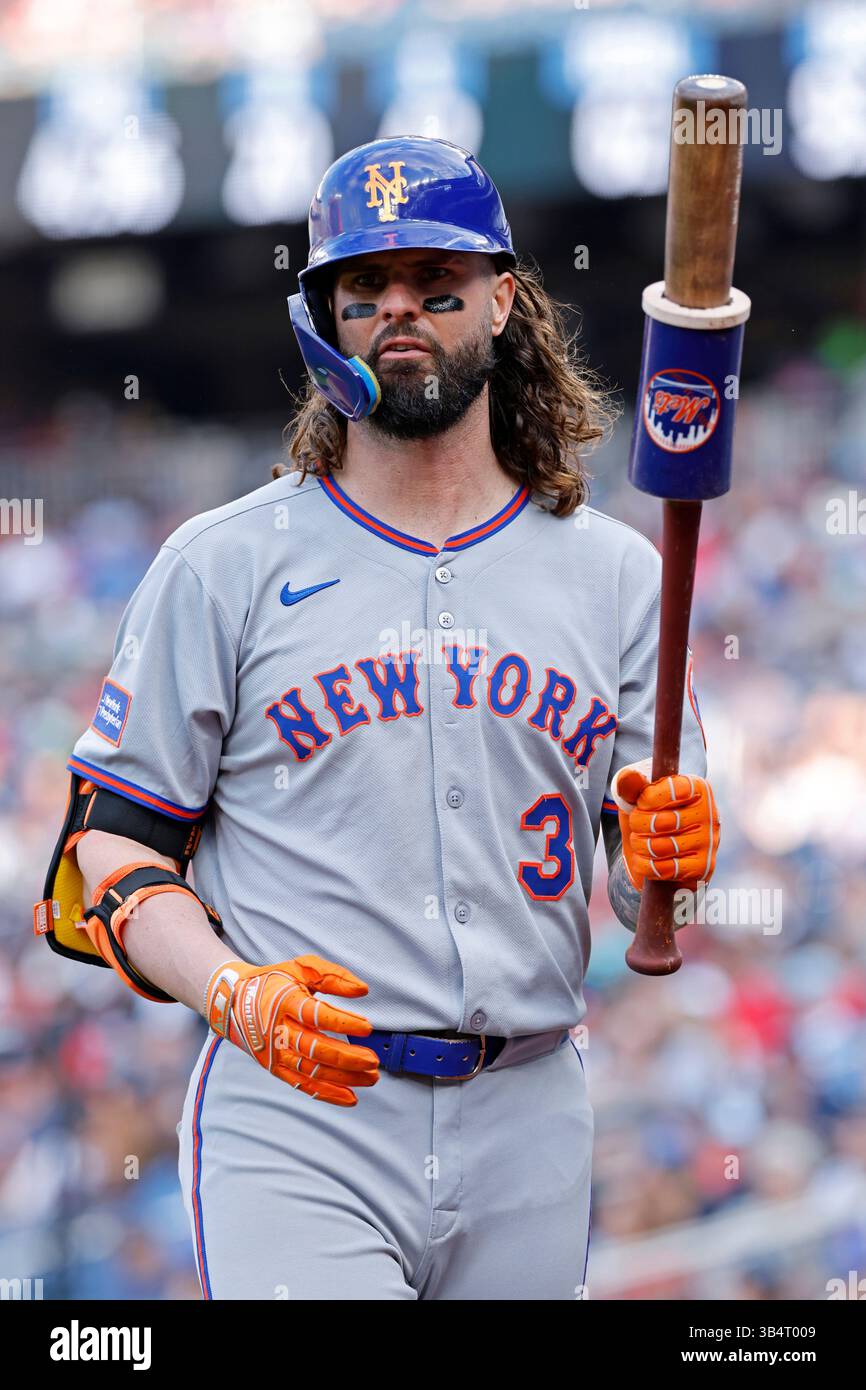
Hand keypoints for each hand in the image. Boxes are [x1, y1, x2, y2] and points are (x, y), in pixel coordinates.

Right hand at [205, 954, 379, 1106]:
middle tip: (374, 1061)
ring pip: (311, 1070)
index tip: (367, 1027)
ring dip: (343, 1078)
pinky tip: (350, 1097)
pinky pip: (302, 1084)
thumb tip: (364, 990)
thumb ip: (333, 976)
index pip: (315, 1015)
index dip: (342, 1023)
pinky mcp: (274, 1068)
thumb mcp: (300, 968)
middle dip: (347, 1058)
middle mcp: (278, 1030)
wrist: (232, 1001)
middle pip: (315, 1048)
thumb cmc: (274, 981)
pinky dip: (326, 1093)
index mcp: (284, 1001)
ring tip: (371, 1077)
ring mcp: (275, 1052)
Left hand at [612, 758, 719, 891]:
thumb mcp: (639, 796)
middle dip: (638, 824)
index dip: (647, 799)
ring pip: (662, 847)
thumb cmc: (650, 814)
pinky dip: (647, 866)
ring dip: (640, 846)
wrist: (660, 849)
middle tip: (635, 825)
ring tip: (637, 841)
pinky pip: (667, 869)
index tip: (641, 803)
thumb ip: (631, 783)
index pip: (672, 790)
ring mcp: (709, 842)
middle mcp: (709, 814)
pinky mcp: (703, 867)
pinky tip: (644, 859)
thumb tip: (629, 777)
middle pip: (663, 822)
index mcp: (697, 788)